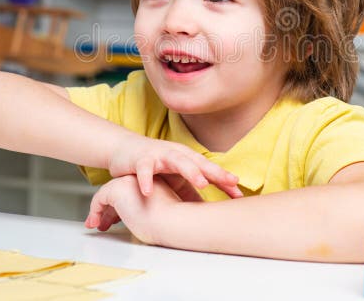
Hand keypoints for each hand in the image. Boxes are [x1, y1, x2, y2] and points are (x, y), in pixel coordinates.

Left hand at [85, 175, 186, 244]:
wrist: (173, 221)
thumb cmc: (173, 224)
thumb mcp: (162, 216)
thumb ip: (152, 216)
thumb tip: (147, 227)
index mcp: (153, 185)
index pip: (132, 194)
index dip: (123, 207)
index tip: (117, 220)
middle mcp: (140, 181)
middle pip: (118, 194)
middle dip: (109, 210)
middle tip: (105, 223)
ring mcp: (128, 182)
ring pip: (107, 195)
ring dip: (99, 211)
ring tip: (94, 223)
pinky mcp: (118, 189)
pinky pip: (99, 199)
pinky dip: (94, 211)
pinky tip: (94, 222)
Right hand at [108, 135, 241, 198]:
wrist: (125, 149)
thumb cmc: (155, 165)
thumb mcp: (175, 180)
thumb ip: (191, 193)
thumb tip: (209, 213)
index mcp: (188, 159)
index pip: (209, 170)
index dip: (224, 181)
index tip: (239, 194)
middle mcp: (177, 154)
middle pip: (198, 162)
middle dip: (214, 172)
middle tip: (229, 182)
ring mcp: (159, 154)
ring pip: (177, 160)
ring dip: (190, 170)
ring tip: (201, 182)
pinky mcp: (140, 159)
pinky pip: (144, 169)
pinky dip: (146, 180)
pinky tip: (149, 192)